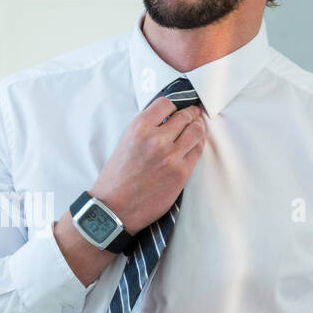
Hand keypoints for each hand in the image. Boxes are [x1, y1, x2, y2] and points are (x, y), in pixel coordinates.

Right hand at [90, 99, 205, 233]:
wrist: (114, 208)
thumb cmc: (116, 179)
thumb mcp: (125, 143)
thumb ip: (145, 129)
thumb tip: (166, 120)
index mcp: (139, 128)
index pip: (166, 103)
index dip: (174, 105)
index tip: (177, 108)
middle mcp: (156, 139)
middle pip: (185, 115)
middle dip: (190, 114)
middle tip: (192, 115)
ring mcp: (171, 156)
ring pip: (197, 131)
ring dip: (198, 128)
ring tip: (196, 129)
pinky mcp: (181, 173)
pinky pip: (198, 151)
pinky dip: (197, 145)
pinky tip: (194, 146)